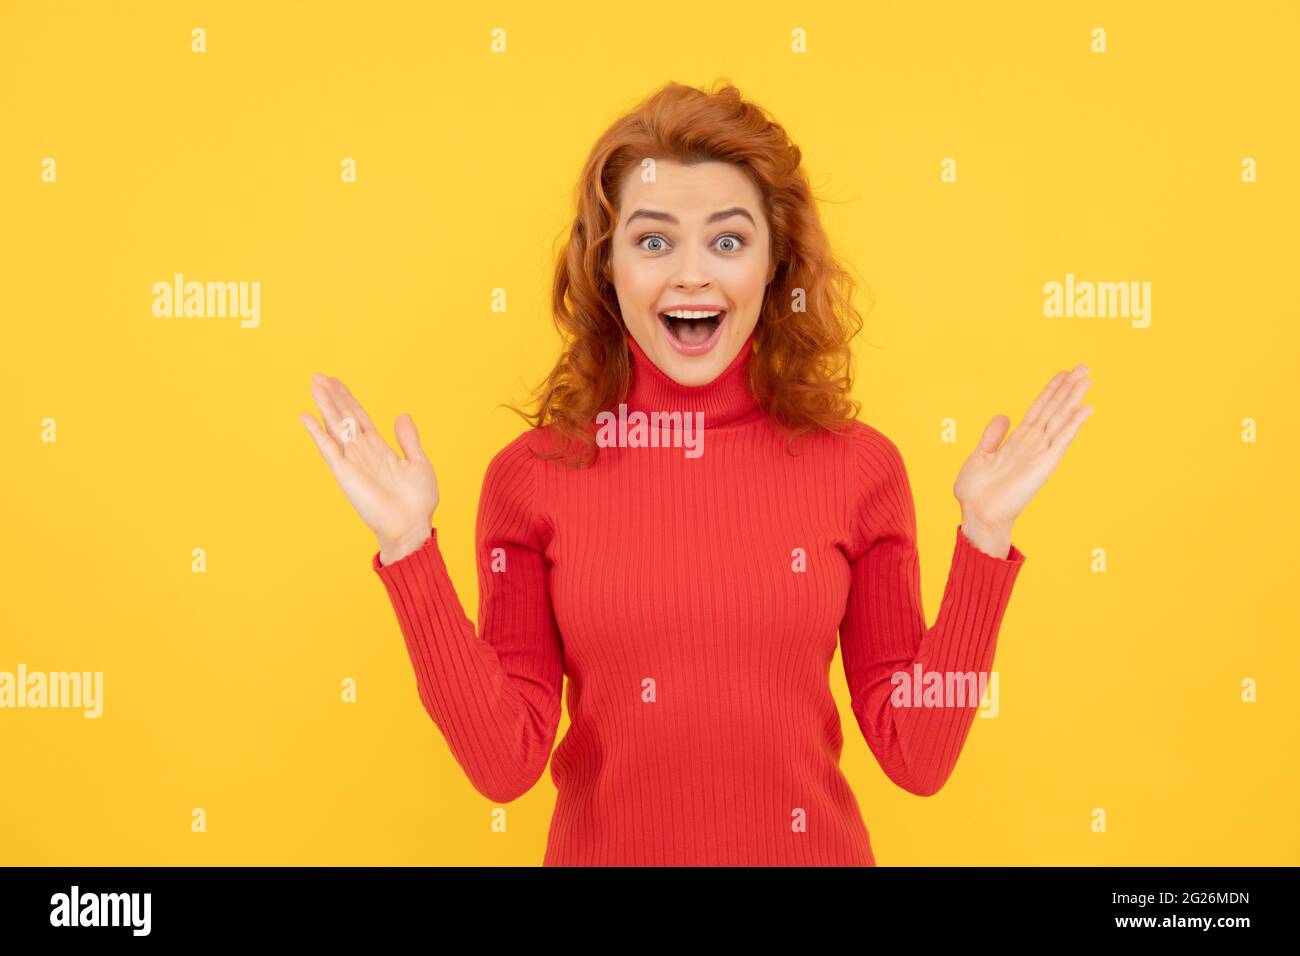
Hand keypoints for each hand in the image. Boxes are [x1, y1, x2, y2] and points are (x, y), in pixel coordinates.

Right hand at [300, 374, 439, 551]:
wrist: (412, 525)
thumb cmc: (418, 501)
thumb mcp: (418, 462)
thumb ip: (408, 439)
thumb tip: (401, 415)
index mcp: (379, 449)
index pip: (360, 417)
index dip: (348, 399)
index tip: (336, 382)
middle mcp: (363, 452)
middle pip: (344, 417)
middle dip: (332, 397)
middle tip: (318, 377)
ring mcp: (352, 462)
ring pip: (335, 427)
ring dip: (325, 406)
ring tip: (314, 386)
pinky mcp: (345, 473)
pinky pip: (328, 449)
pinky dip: (317, 433)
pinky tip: (306, 417)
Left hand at [953, 364, 1094, 538]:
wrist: (978, 514)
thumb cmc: (977, 492)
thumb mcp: (979, 455)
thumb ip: (993, 435)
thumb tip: (1004, 416)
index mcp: (1017, 441)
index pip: (1038, 409)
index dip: (1050, 391)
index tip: (1063, 373)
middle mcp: (1032, 444)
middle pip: (1053, 409)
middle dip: (1067, 388)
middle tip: (1084, 367)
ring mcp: (1039, 453)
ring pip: (1060, 419)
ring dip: (1074, 399)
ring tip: (1087, 379)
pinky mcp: (1044, 465)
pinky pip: (1061, 440)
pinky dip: (1074, 424)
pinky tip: (1086, 409)